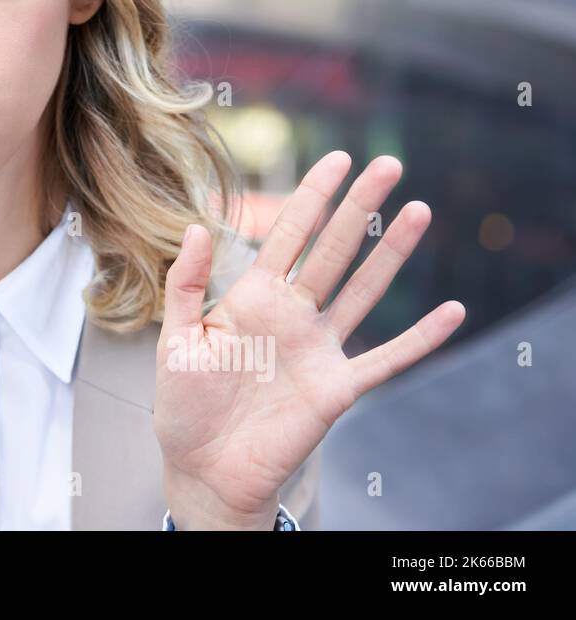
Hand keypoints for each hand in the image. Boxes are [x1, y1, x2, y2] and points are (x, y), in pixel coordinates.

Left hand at [154, 152, 465, 528]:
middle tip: (388, 165)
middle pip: (333, 250)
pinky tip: (452, 312)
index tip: (338, 159)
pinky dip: (420, 339)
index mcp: (252, 298)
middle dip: (359, 207)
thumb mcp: (174, 340)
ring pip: (364, 291)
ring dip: (392, 253)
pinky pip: (387, 360)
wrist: (204, 467)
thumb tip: (195, 226)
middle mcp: (292, 315)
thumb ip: (184, 285)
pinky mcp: (337, 388)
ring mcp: (319, 349)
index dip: (312, 196)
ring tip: (418, 211)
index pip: (289, 235)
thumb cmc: (183, 405)